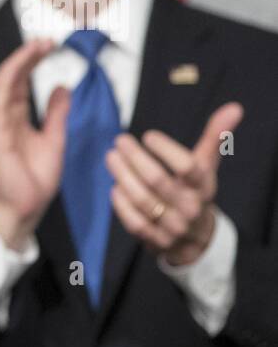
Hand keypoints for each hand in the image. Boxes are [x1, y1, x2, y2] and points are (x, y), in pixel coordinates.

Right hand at [0, 38, 68, 249]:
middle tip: (45, 39)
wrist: (26, 208)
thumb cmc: (35, 180)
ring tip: (36, 46)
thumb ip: (56, 114)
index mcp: (13, 118)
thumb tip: (61, 87)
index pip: (18, 83)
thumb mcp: (54, 139)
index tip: (49, 45)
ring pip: (1, 84)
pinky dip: (7, 81)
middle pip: (9, 78)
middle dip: (26, 56)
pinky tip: (20, 66)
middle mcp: (0, 118)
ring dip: (17, 62)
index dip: (31, 62)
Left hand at [105, 102, 243, 265]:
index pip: (188, 167)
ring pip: (142, 200)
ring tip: (111, 157)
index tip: (149, 135)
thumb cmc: (196, 192)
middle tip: (120, 141)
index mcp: (203, 187)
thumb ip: (215, 138)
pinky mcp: (153, 239)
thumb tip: (234, 108)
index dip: (166, 150)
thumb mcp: (206, 167)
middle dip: (135, 158)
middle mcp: (189, 207)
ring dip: (123, 176)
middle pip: (158, 181)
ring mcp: (171, 225)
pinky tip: (115, 186)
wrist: (195, 239)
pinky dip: (121, 204)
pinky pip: (134, 222)